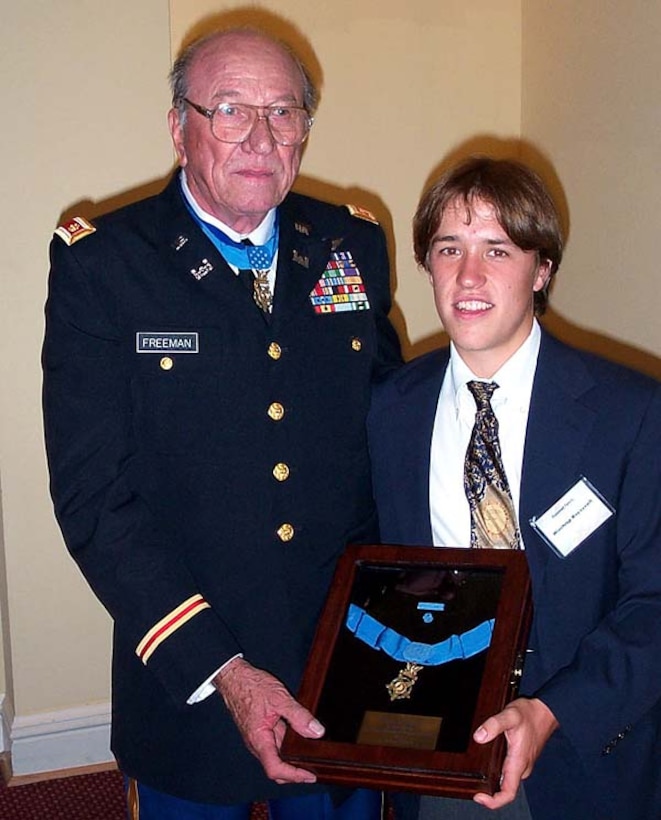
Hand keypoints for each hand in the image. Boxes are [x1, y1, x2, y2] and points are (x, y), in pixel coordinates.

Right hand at [213, 658, 323, 783]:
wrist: (235, 677)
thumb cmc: (251, 686)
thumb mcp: (280, 698)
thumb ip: (299, 716)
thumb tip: (316, 732)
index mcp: (259, 740)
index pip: (275, 769)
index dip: (294, 776)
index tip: (310, 775)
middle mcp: (257, 743)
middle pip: (277, 767)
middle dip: (295, 772)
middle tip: (315, 768)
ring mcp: (259, 738)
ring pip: (277, 755)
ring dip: (292, 758)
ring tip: (311, 753)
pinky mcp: (260, 730)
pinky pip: (275, 743)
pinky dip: (288, 745)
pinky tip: (300, 736)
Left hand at [471, 697, 557, 809]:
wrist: (546, 711)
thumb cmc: (529, 714)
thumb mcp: (510, 715)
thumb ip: (494, 725)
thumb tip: (478, 737)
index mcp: (519, 763)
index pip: (508, 794)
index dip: (493, 801)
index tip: (478, 797)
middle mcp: (522, 768)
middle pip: (505, 790)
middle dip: (489, 791)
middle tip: (472, 785)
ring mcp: (523, 764)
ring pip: (507, 781)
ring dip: (493, 782)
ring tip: (476, 776)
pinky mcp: (522, 759)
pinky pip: (509, 772)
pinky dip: (498, 773)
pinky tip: (487, 765)